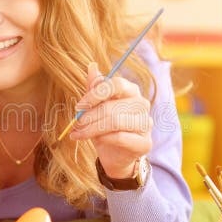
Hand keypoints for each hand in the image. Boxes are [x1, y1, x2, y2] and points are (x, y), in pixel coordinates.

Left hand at [69, 62, 152, 178]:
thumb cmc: (105, 127)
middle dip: (89, 116)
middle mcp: (142, 104)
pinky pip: (121, 137)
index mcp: (131, 91)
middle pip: (112, 106)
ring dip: (92, 128)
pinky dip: (104, 138)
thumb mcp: (96, 107)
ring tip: (79, 134)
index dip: (95, 94)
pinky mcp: (145, 142)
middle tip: (75, 124)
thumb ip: (95, 88)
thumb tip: (92, 66)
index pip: (115, 85)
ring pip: (116, 122)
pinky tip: (95, 141)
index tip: (78, 106)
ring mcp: (146, 124)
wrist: (115, 155)